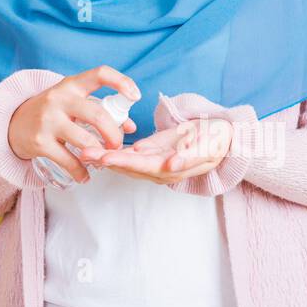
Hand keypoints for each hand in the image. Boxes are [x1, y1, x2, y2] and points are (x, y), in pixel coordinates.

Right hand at [7, 66, 139, 184]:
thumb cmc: (52, 112)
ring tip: (101, 160)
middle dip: (113, 135)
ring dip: (99, 155)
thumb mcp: (73, 104)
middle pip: (97, 115)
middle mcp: (59, 99)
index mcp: (71, 85)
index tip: (135, 96)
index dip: (121, 82)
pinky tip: (84, 175)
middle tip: (117, 145)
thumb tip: (129, 126)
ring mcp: (48, 120)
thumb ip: (101, 110)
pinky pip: (69, 161)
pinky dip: (81, 172)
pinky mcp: (40, 142)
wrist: (13, 124)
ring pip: (85, 141)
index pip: (99, 74)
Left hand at [80, 116, 232, 183]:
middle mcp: (160, 169)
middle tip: (84, 153)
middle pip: (129, 167)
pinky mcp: (152, 153)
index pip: (143, 166)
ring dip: (105, 157)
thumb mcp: (209, 146)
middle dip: (106, 161)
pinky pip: (130, 155)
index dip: (123, 163)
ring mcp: (155, 162)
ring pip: (126, 162)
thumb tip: (171, 165)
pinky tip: (98, 147)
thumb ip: (191, 157)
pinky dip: (114, 152)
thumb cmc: (216, 140)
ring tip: (84, 151)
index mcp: (173, 168)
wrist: (222, 138)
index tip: (105, 159)